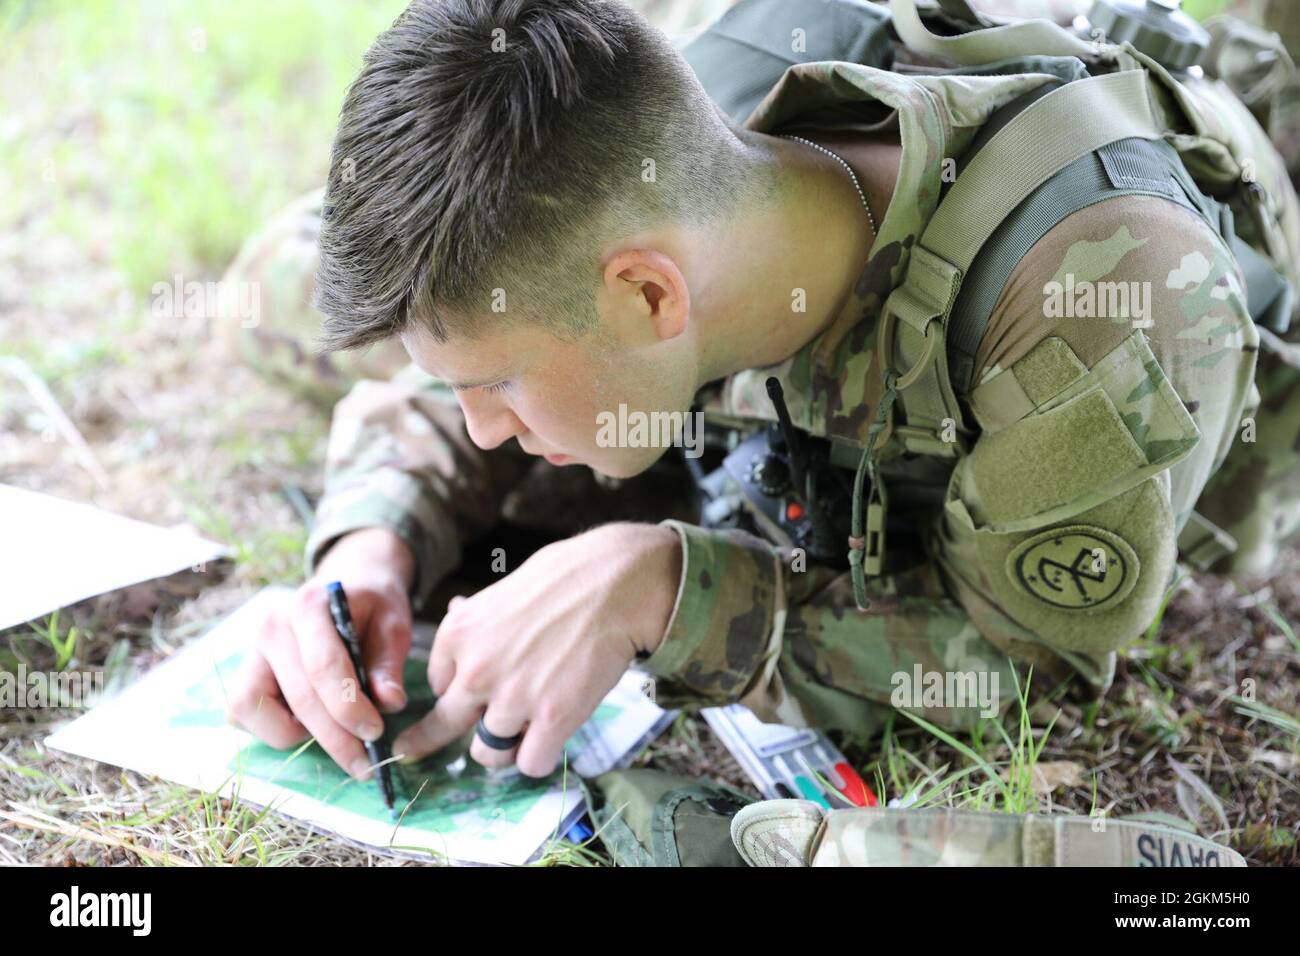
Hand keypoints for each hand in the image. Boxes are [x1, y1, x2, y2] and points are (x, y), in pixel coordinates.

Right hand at [226, 527, 415, 779]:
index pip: (324, 666)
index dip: (349, 707)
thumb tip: (390, 703)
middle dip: (334, 737)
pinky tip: (308, 724)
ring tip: (334, 733)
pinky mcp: (242, 673)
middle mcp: (270, 627)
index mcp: (309, 606)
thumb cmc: (372, 607)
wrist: (347, 585)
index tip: (376, 733)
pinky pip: (243, 714)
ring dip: (295, 733)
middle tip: (365, 762)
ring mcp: (250, 650)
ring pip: (254, 709)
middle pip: (297, 695)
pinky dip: (272, 728)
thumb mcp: (393, 625)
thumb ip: (389, 665)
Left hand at [393, 522, 680, 776]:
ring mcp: (514, 697)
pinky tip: (551, 740)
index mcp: (458, 633)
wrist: (616, 583)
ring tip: (529, 729)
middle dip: (441, 734)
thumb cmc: (567, 577)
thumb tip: (458, 612)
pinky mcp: (554, 718)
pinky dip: (540, 757)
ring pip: (488, 753)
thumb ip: (478, 617)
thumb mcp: (502, 590)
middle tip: (425, 745)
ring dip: (506, 746)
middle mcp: (476, 669)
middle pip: (446, 724)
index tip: (476, 688)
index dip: (459, 688)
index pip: (439, 684)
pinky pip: (531, 764)